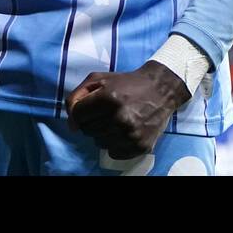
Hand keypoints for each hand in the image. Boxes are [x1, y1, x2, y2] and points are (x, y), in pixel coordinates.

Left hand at [65, 61, 191, 159]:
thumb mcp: (99, 79)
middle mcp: (120, 118)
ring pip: (99, 143)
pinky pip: (113, 153)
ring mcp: (131, 134)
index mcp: (109, 98)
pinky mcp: (140, 146)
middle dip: (92, 121)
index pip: (78, 115)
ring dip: (103, 133)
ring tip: (115, 121)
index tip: (90, 107)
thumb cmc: (127, 83)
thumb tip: (71, 125)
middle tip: (105, 112)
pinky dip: (115, 144)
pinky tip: (123, 131)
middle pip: (87, 130)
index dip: (81, 111)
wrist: (161, 90)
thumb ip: (77, 96)